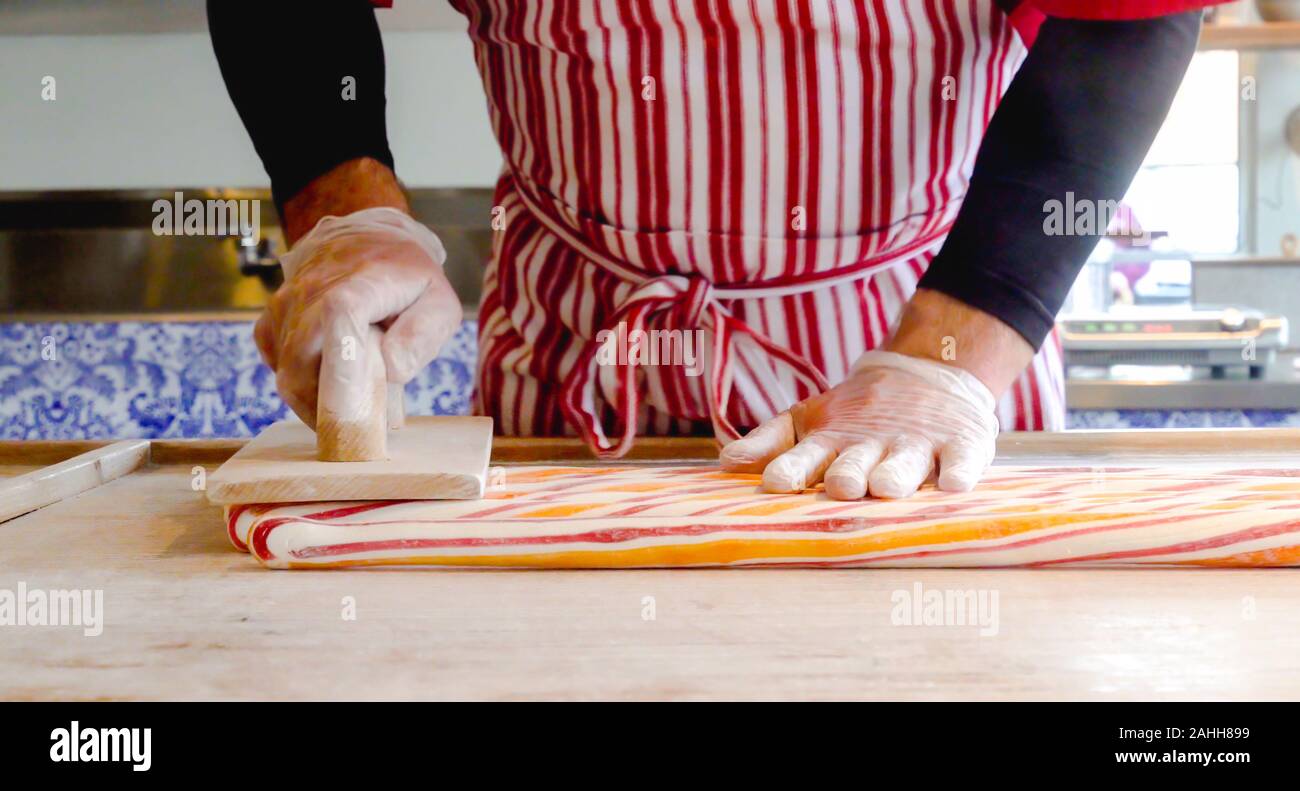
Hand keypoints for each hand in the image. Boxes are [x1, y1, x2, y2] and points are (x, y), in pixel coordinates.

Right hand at [256, 207, 460, 427]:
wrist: (368, 240)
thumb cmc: (409, 278)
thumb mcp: (439, 303)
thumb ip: (422, 335)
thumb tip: (391, 370)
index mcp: (360, 283)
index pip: (338, 318)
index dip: (342, 367)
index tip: (357, 408)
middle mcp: (312, 291)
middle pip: (300, 362)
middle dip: (325, 406)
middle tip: (356, 428)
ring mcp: (287, 305)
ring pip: (286, 370)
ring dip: (314, 397)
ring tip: (349, 401)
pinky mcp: (273, 318)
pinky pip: (275, 362)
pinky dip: (297, 382)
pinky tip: (325, 382)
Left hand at [719, 350, 998, 498]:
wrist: (928, 373)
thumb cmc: (857, 413)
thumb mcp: (810, 420)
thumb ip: (770, 441)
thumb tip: (724, 460)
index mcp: (833, 441)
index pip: (805, 456)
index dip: (790, 470)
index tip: (774, 483)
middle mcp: (872, 445)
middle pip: (855, 464)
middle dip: (846, 475)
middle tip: (841, 485)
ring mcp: (917, 444)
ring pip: (904, 464)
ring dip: (895, 475)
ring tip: (887, 487)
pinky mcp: (960, 444)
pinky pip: (962, 461)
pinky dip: (960, 472)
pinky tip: (955, 484)